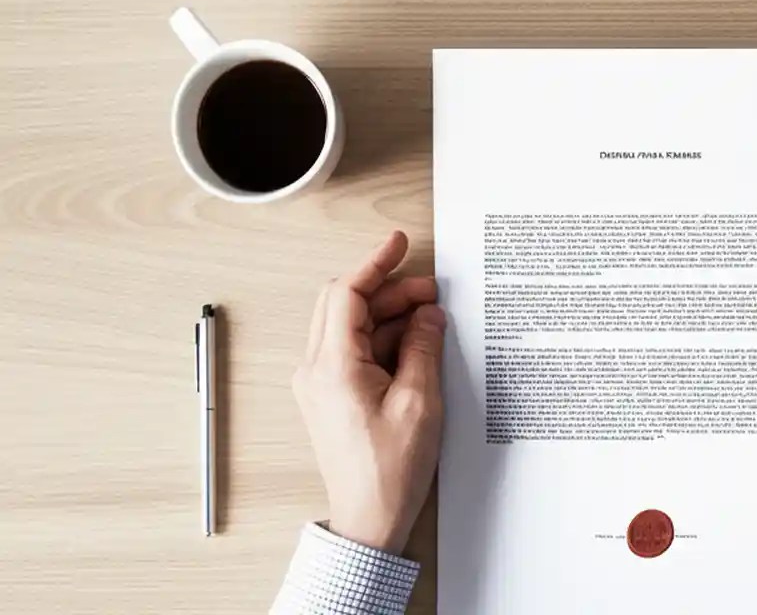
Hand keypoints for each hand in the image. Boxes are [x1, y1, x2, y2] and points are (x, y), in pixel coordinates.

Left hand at [292, 231, 446, 553]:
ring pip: (351, 327)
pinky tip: (416, 346)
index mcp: (333, 367)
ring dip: (389, 316)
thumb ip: (423, 348)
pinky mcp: (331, 396)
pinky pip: (354, 351)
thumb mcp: (420, 402)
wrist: (368, 520)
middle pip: (345, 305)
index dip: (376, 263)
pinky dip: (383, 340)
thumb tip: (428, 315)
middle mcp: (316, 370)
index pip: (347, 294)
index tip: (399, 244)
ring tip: (432, 321)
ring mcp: (320, 383)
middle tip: (430, 290)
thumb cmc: (389, 472)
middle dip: (388, 290)